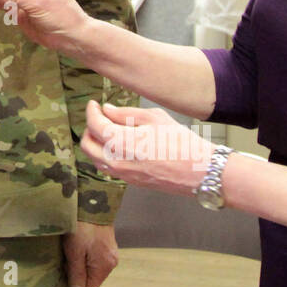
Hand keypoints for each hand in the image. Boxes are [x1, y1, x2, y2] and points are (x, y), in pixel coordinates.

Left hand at [64, 222, 117, 286]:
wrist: (92, 201)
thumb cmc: (81, 228)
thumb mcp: (74, 252)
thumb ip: (76, 274)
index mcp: (105, 266)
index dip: (76, 279)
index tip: (68, 264)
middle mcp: (112, 261)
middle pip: (92, 276)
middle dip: (79, 268)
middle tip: (70, 253)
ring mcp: (111, 251)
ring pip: (92, 265)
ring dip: (81, 258)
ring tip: (74, 244)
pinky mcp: (108, 242)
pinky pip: (95, 254)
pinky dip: (86, 250)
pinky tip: (80, 238)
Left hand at [79, 100, 214, 195]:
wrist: (199, 170)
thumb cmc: (181, 142)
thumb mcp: (154, 118)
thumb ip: (125, 113)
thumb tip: (107, 110)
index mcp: (121, 142)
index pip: (94, 125)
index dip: (91, 112)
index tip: (94, 104)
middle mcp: (117, 161)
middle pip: (87, 145)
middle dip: (89, 128)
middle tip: (98, 117)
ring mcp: (123, 174)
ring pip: (95, 159)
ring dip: (96, 144)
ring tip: (108, 130)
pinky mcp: (131, 182)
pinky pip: (108, 168)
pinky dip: (106, 155)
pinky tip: (119, 145)